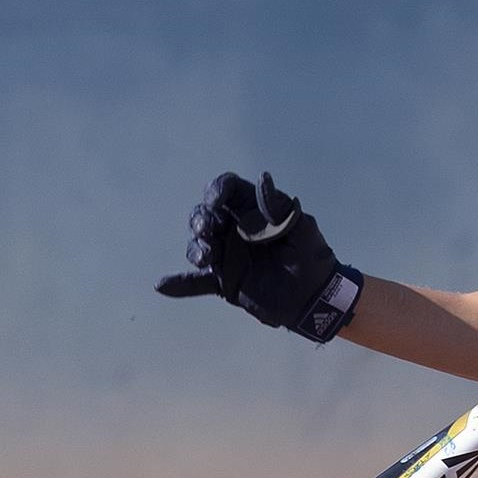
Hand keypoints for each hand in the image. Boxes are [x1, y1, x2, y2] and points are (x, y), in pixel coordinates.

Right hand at [155, 172, 363, 343]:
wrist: (315, 299)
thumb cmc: (311, 257)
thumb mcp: (300, 228)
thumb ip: (277, 206)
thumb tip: (262, 178)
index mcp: (252, 212)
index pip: (227, 190)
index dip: (216, 192)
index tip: (215, 203)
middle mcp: (234, 231)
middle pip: (204, 216)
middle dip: (200, 220)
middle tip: (207, 232)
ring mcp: (227, 257)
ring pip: (198, 246)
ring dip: (195, 249)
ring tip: (206, 259)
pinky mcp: (224, 282)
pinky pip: (197, 283)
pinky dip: (179, 284)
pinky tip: (162, 285)